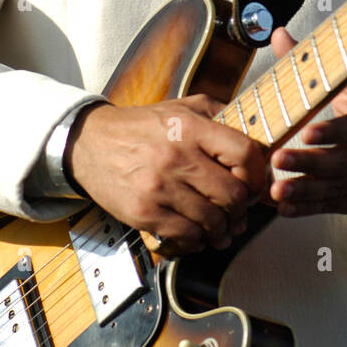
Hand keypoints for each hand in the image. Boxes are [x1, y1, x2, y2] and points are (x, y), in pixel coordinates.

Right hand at [65, 95, 266, 254]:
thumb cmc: (140, 127)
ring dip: (222, 230)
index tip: (253, 185)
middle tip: (238, 212)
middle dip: (241, 209)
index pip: (244, 155)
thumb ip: (217, 114)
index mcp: (189, 127)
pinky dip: (197, 240)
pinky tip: (196, 233)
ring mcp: (159, 187)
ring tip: (221, 228)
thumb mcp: (180, 107)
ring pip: (212, 221)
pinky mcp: (144, 212)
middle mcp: (176, 157)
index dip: (256, 176)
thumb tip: (254, 133)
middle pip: (232, 195)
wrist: (89, 143)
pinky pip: (186, 236)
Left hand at [267, 29, 346, 236]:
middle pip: (345, 161)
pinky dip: (309, 209)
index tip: (307, 132)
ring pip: (338, 188)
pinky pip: (334, 206)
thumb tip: (279, 35)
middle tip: (277, 159)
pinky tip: (284, 208)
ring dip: (305, 192)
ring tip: (276, 191)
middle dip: (310, 163)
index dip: (334, 131)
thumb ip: (319, 66)